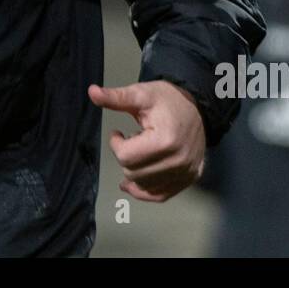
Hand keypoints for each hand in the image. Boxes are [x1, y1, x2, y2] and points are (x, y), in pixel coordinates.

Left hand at [89, 80, 206, 201]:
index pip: (126, 157)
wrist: (196, 107)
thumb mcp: (140, 94)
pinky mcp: (189, 178)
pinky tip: (135, 183)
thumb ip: (116, 97)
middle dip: (126, 158)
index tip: (119, 133)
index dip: (116, 144)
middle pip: (133, 174)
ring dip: (136, 171)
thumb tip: (91, 92)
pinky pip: (161, 196)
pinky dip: (145, 191)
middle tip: (133, 140)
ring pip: (144, 186)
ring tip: (142, 151)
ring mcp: (186, 172)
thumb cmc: (166, 100)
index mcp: (166, 141)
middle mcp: (179, 161)